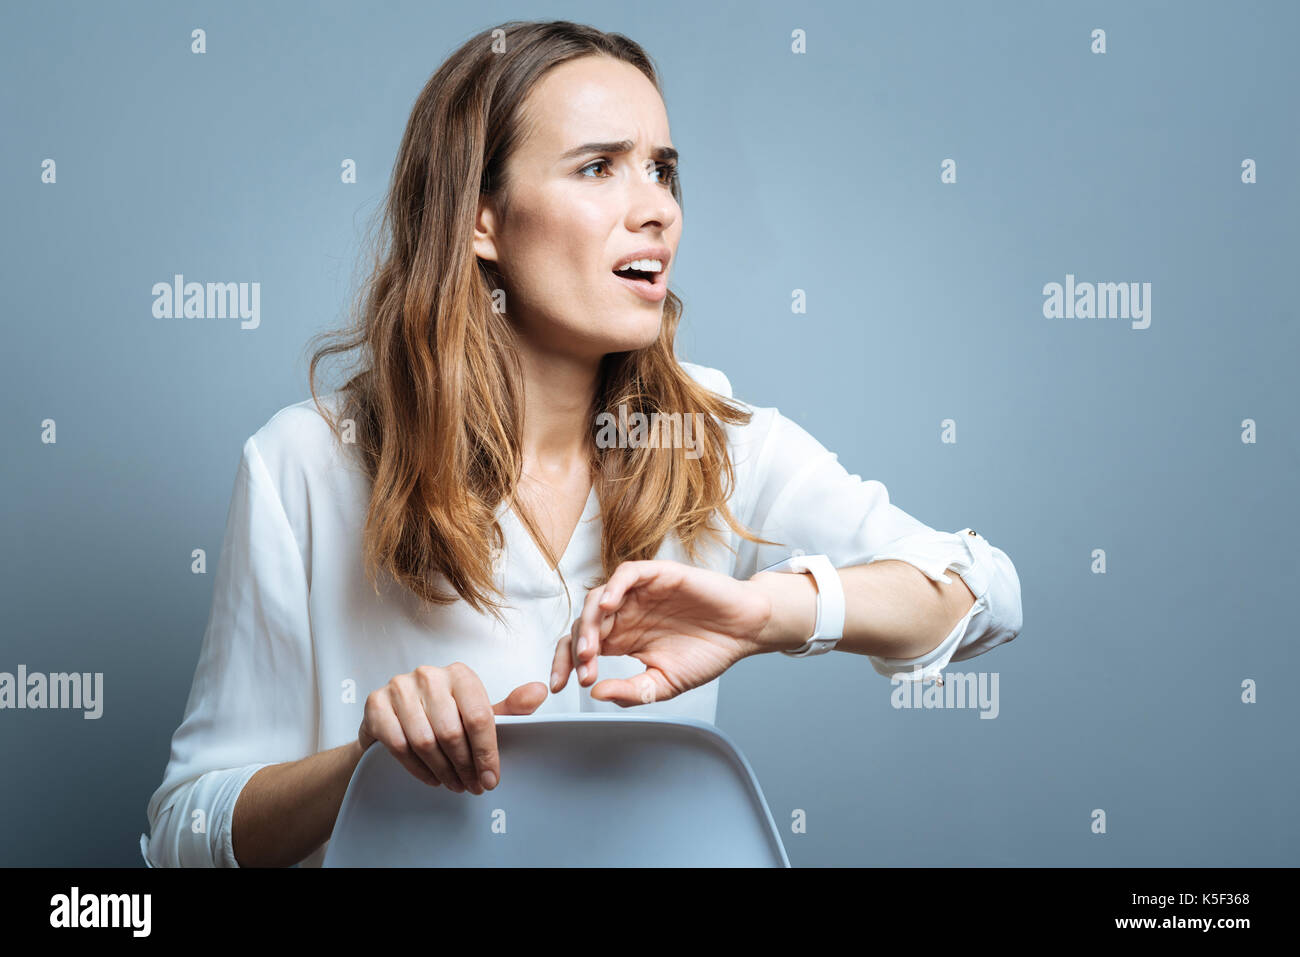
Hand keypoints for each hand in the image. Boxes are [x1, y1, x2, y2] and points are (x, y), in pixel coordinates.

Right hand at [358, 663, 546, 793]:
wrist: (392, 722)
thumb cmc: (442, 716)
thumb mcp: (477, 713)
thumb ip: (509, 708)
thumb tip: (541, 691)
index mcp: (459, 674)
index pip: (479, 717)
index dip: (487, 753)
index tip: (490, 779)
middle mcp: (428, 675)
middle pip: (452, 732)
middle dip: (464, 766)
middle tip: (471, 786)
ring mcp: (399, 687)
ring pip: (425, 741)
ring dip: (442, 770)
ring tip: (453, 783)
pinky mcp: (375, 704)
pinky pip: (398, 745)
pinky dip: (416, 768)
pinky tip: (430, 777)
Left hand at [549, 560, 771, 706]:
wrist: (744, 632)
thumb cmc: (708, 654)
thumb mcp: (664, 684)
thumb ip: (631, 691)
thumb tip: (597, 693)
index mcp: (622, 639)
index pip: (580, 645)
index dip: (566, 663)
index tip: (563, 686)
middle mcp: (625, 614)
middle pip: (583, 623)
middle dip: (577, 648)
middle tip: (585, 669)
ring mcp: (639, 593)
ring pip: (598, 598)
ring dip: (590, 622)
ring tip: (593, 648)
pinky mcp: (658, 575)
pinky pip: (627, 573)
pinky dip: (614, 586)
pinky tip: (609, 606)